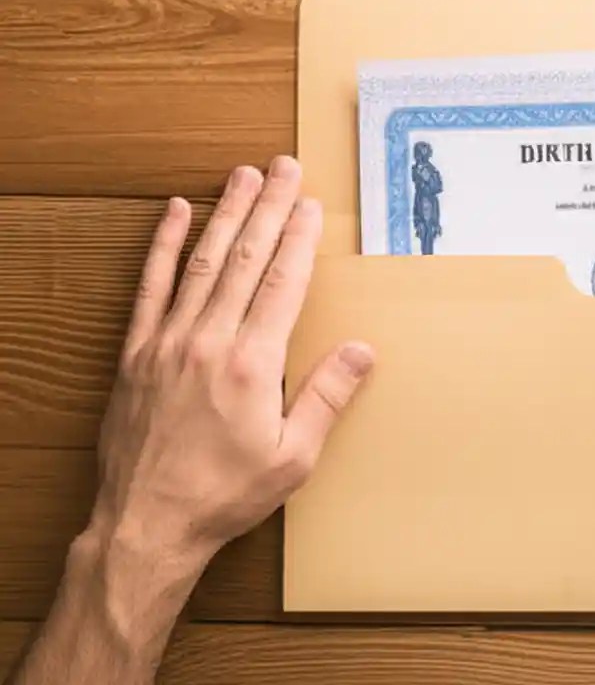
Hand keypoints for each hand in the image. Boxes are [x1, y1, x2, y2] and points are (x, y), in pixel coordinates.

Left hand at [87, 156, 373, 567]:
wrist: (147, 523)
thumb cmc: (225, 495)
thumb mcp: (293, 457)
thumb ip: (326, 397)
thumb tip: (362, 350)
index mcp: (252, 365)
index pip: (282, 284)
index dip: (299, 239)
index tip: (311, 205)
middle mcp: (208, 342)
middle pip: (245, 259)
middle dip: (269, 209)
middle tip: (284, 167)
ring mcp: (167, 342)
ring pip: (201, 262)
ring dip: (225, 214)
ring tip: (243, 176)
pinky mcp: (136, 352)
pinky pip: (151, 286)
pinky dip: (163, 246)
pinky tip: (175, 213)